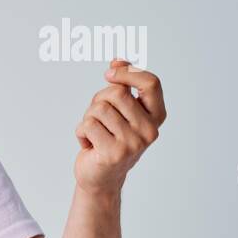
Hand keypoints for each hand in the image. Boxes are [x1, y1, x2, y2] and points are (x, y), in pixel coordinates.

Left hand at [74, 59, 166, 195]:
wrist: (100, 177)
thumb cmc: (109, 138)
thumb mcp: (119, 110)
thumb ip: (122, 86)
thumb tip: (118, 60)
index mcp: (156, 116)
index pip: (151, 83)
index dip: (128, 73)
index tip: (109, 73)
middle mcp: (149, 130)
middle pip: (117, 94)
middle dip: (98, 101)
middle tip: (98, 118)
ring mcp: (133, 143)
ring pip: (99, 109)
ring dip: (88, 117)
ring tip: (95, 133)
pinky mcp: (114, 153)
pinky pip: (87, 125)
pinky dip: (80, 132)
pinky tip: (88, 145)